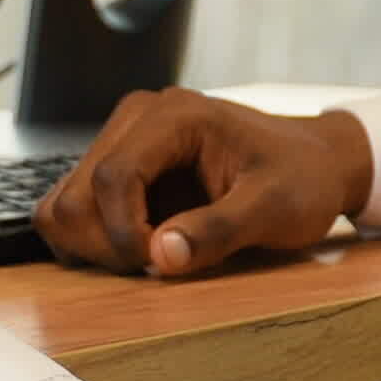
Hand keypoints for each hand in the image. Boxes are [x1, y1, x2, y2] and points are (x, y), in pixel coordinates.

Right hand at [35, 88, 373, 280]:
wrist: (316, 164)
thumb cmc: (302, 178)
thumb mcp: (276, 208)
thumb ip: (220, 231)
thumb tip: (161, 256)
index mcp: (173, 116)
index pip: (112, 176)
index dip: (124, 232)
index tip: (157, 264)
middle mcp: (137, 119)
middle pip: (76, 194)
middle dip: (107, 244)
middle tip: (156, 264)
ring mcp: (123, 142)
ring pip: (65, 204)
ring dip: (95, 246)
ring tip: (148, 256)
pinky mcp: (119, 168)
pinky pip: (75, 210)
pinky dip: (95, 242)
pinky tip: (141, 249)